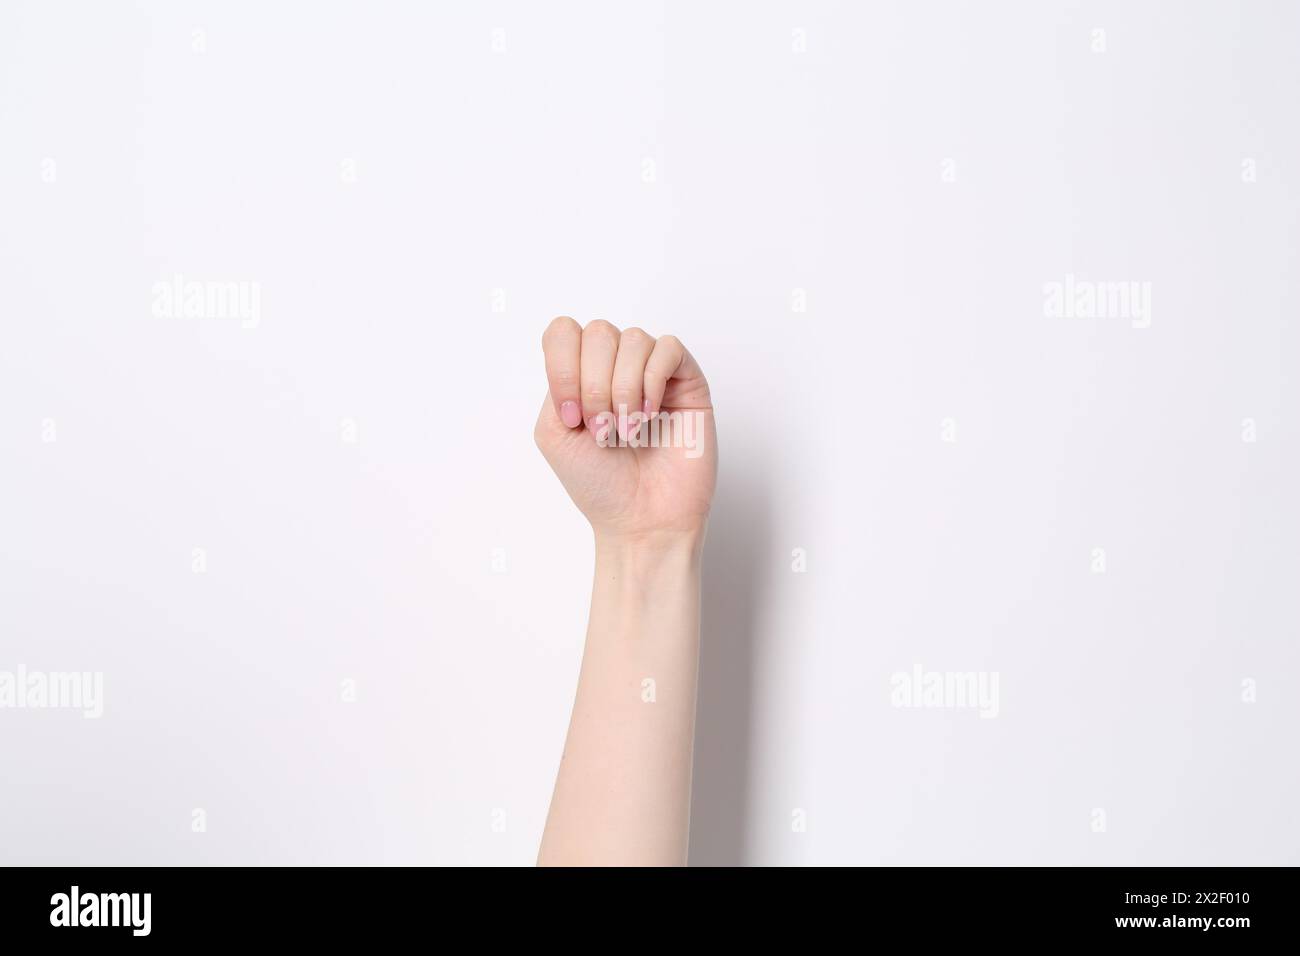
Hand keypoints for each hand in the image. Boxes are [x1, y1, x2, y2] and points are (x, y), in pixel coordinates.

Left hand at [534, 317, 716, 544]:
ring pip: (633, 340)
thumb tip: (581, 357)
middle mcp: (616, 368)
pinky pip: (668, 349)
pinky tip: (650, 415)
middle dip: (594, 385)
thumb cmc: (601, 485)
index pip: (564, 332)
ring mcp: (652, 372)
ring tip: (628, 430)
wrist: (642, 521)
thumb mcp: (553, 433)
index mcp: (581, 376)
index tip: (571, 416)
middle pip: (598, 332)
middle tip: (602, 430)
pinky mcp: (687, 382)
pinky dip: (652, 381)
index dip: (562, 367)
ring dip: (624, 389)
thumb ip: (555, 385)